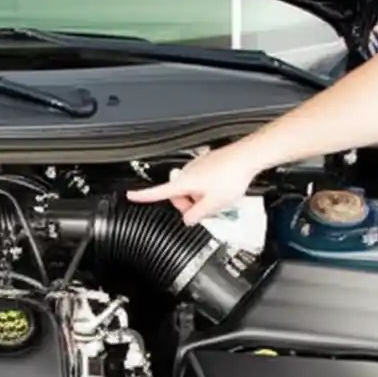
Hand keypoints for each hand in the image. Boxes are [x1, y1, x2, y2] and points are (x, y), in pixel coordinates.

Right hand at [126, 144, 261, 225]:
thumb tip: (188, 219)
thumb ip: (197, 215)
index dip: (142, 195)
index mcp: (184, 183)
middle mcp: (187, 172)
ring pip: (191, 187)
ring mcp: (197, 166)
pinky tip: (220, 188)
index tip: (130, 195)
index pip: (158, 192)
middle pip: (177, 194)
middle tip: (203, 211)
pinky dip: (206, 187)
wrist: (247, 157)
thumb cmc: (231, 176)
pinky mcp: (207, 162)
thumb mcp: (213, 205)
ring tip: (216, 199)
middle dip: (188, 204)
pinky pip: (200, 179)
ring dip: (199, 196)